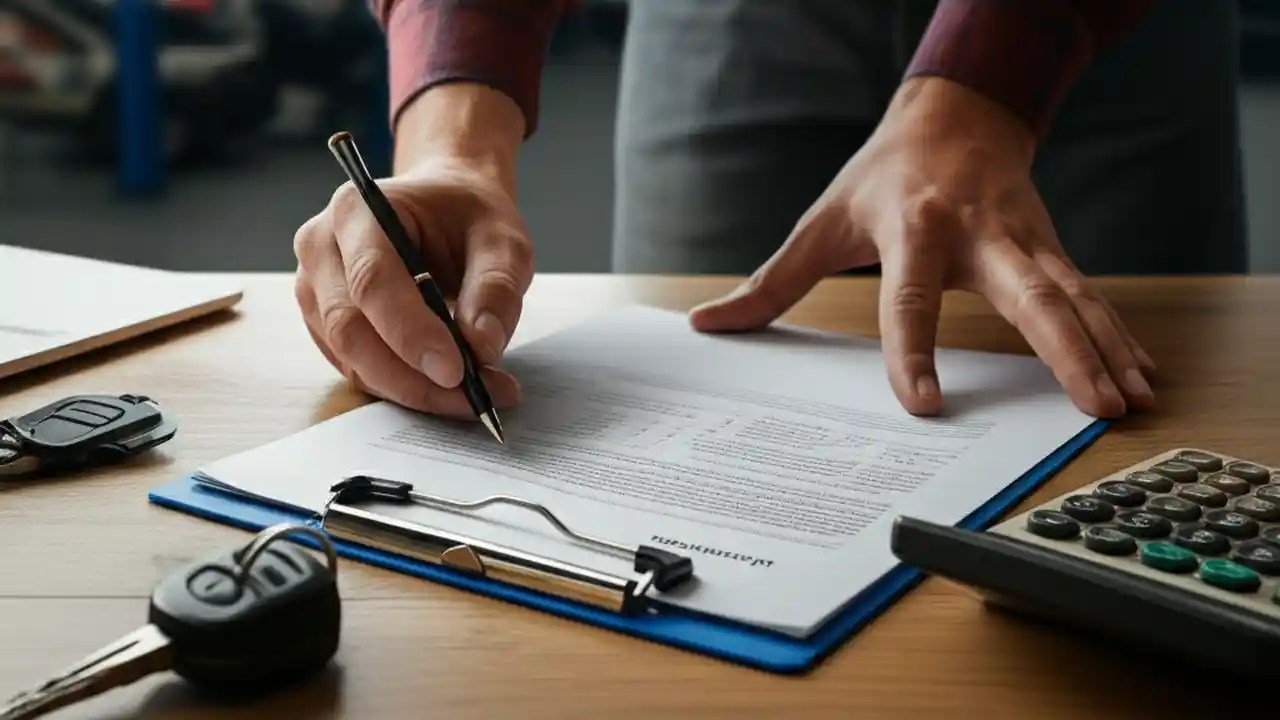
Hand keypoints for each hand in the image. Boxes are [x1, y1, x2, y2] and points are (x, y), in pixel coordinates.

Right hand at [293, 85, 531, 416]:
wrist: (443, 209)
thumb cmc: (467, 216)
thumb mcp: (502, 240)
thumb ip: (496, 288)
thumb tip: (481, 346)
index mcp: (358, 210)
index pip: (372, 280)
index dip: (410, 332)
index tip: (457, 371)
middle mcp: (322, 248)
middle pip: (350, 329)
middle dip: (413, 376)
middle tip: (476, 399)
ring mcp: (316, 289)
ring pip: (351, 359)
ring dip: (412, 390)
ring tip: (476, 397)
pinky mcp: (324, 325)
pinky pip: (357, 369)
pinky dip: (403, 389)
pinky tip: (448, 390)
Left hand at [690, 77, 1154, 418]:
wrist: (956, 115)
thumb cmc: (883, 174)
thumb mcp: (823, 220)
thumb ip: (771, 280)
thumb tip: (710, 324)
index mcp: (916, 228)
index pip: (911, 299)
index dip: (915, 352)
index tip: (925, 405)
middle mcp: (980, 232)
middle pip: (1030, 293)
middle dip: (1065, 349)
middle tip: (1092, 406)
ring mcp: (1026, 239)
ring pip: (1076, 297)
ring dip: (1107, 350)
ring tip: (1130, 404)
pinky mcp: (1052, 248)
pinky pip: (1090, 295)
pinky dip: (1117, 335)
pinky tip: (1140, 376)